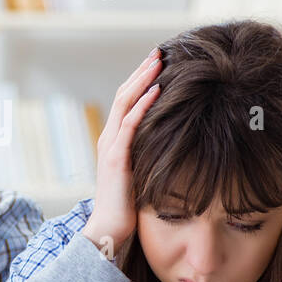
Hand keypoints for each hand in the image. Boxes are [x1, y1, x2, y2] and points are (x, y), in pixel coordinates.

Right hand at [81, 47, 162, 254]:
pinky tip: (157, 89)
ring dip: (142, 79)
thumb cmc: (128, 207)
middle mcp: (109, 138)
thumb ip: (149, 157)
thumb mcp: (141, 174)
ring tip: (158, 60)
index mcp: (114, 140)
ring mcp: (110, 146)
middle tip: (159, 51)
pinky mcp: (116, 157)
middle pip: (123, 94)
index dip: (140, 80)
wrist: (109, 229)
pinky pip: (129, 124)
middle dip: (141, 71)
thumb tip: (173, 146)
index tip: (158, 63)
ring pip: (124, 102)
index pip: (126, 102)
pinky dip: (142, 104)